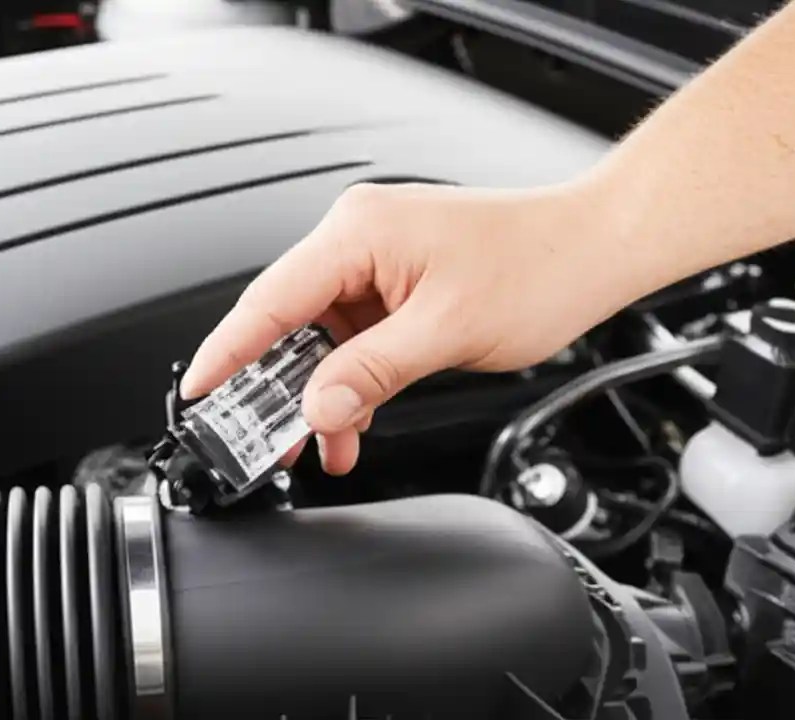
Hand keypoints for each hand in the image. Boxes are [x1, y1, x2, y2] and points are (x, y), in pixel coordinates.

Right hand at [180, 180, 642, 474]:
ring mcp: (379, 261)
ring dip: (319, 393)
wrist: (596, 248)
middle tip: (258, 440)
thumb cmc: (537, 266)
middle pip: (289, 320)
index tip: (198, 391)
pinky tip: (351, 421)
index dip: (228, 351)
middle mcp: (360, 238)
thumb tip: (317, 408)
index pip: (270, 300)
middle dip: (275, 387)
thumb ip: (369, 374)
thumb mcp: (443, 333)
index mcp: (358, 232)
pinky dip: (351, 379)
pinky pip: (355, 336)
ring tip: (315, 447)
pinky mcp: (398, 283)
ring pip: (322, 337)